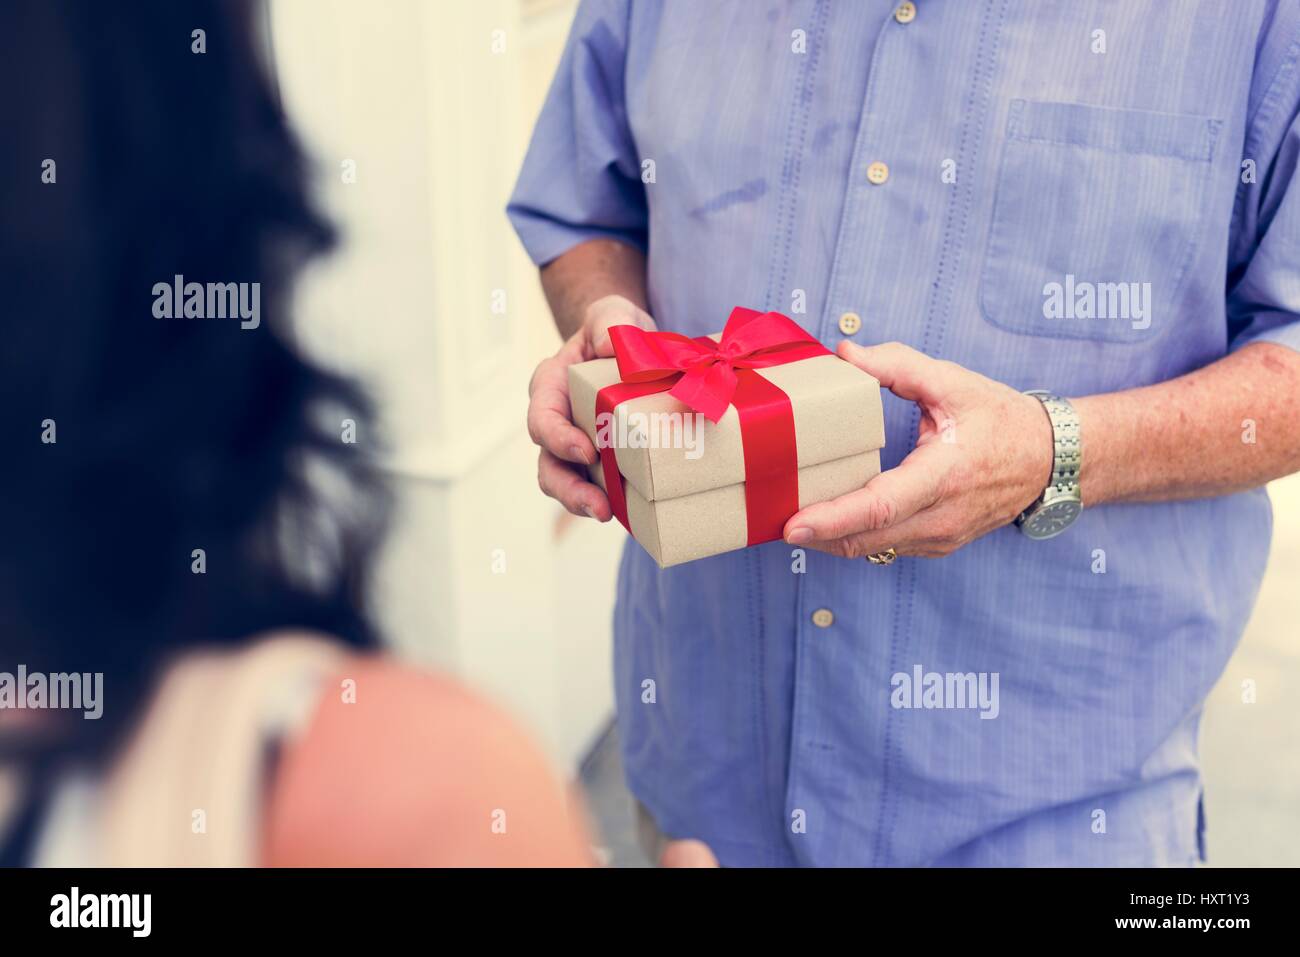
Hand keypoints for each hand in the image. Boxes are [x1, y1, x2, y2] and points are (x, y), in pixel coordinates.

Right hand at [527, 295, 656, 519]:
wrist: (632, 346)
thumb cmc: (615, 329)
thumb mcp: (613, 315)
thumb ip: (610, 322)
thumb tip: (610, 348)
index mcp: (552, 387)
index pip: (542, 417)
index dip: (559, 438)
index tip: (587, 452)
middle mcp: (558, 422)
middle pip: (548, 464)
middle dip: (568, 489)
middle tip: (599, 507)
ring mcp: (578, 446)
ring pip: (566, 483)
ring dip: (583, 504)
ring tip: (609, 516)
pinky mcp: (602, 462)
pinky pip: (598, 487)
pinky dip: (611, 501)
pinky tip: (634, 513)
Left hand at [783, 341, 1054, 557]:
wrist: (1049, 459)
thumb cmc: (1001, 418)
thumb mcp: (952, 382)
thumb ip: (896, 366)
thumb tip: (845, 354)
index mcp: (945, 474)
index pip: (881, 506)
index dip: (833, 519)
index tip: (793, 526)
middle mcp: (943, 516)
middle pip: (866, 538)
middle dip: (815, 534)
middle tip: (768, 518)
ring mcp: (941, 538)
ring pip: (872, 549)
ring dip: (830, 539)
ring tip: (790, 517)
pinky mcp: (938, 546)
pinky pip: (885, 548)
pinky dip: (853, 537)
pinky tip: (828, 520)